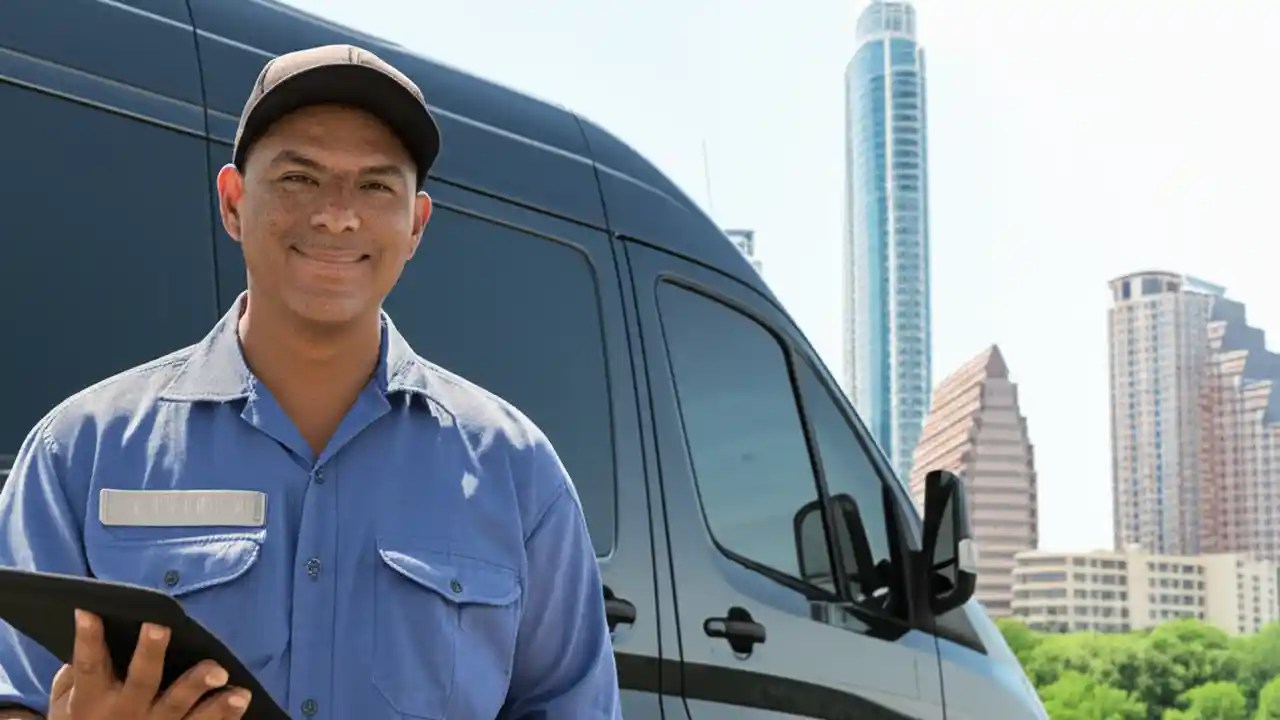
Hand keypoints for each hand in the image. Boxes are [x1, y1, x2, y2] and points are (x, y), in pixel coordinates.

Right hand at [46, 610, 251, 719]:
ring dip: (199, 687)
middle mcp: (125, 712)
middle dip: (150, 653)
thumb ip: (77, 674)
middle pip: (141, 680)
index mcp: (92, 700)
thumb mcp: (65, 703)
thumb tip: (93, 630)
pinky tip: (241, 697)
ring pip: (177, 707)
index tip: (88, 610)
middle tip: (159, 627)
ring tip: (220, 671)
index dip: (88, 638)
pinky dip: (225, 713)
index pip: (90, 665)